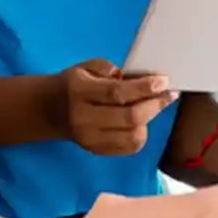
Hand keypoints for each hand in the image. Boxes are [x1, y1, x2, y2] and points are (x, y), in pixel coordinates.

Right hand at [54, 59, 179, 155]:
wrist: (49, 110)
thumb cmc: (73, 84)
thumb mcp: (85, 67)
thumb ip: (109, 68)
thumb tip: (136, 79)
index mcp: (79, 92)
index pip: (116, 93)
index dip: (144, 88)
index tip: (164, 81)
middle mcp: (84, 118)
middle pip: (128, 117)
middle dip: (154, 105)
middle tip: (168, 94)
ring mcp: (89, 139)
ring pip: (132, 136)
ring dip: (149, 120)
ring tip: (153, 106)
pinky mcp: (95, 150)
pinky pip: (128, 147)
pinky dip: (141, 134)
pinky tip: (142, 121)